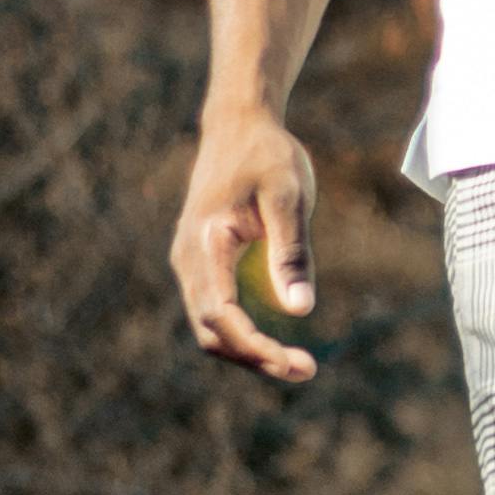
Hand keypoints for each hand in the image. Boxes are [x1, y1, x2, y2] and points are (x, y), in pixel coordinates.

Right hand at [172, 107, 322, 385]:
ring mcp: (188, 262)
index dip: (256, 346)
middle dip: (255, 357)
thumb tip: (300, 310)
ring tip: (296, 362)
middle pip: (211, 330)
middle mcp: (187, 258)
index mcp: (206, 242)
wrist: (237, 125)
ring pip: (209, 326)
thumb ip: (292, 253)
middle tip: (306, 369)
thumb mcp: (290, 198)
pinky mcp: (199, 263)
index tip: (296, 363)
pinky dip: (240, 332)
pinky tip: (276, 337)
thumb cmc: (268, 156)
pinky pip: (213, 310)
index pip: (222, 313)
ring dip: (247, 350)